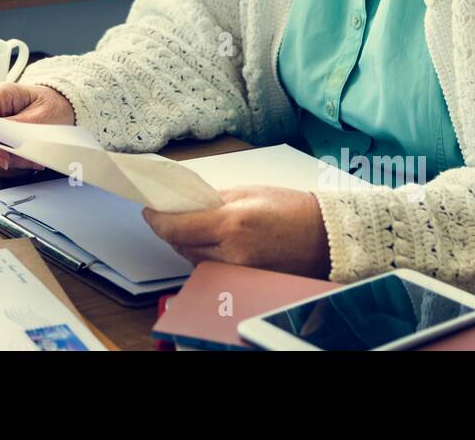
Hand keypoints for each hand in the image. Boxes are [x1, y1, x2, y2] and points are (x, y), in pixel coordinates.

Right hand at [0, 83, 75, 177]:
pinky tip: (28, 161)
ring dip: (8, 164)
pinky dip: (12, 165)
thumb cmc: (54, 106)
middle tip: (29, 162)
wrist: (61, 106)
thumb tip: (2, 147)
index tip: (4, 159)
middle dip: (1, 157)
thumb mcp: (43, 117)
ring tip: (33, 161)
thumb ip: (20, 130)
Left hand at [142, 186, 331, 278]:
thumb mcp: (248, 193)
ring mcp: (239, 272)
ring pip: (194, 260)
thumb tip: (183, 204)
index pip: (177, 227)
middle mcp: (233, 253)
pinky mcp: (244, 283)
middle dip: (170, 229)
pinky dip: (205, 255)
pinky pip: (212, 269)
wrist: (325, 237)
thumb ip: (211, 200)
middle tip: (166, 213)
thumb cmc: (292, 209)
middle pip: (182, 245)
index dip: (156, 219)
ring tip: (194, 225)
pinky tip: (211, 241)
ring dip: (188, 243)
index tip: (149, 210)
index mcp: (232, 223)